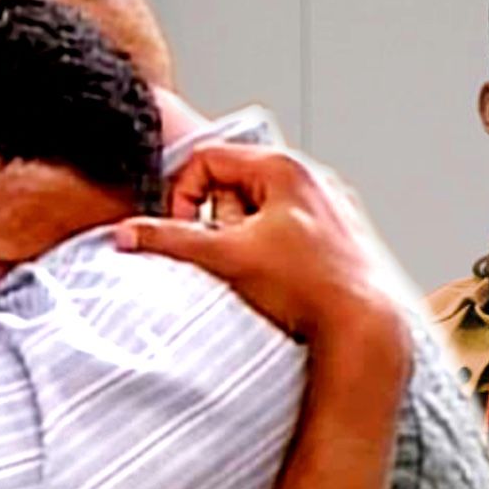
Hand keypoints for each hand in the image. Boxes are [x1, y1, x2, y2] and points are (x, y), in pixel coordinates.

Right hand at [113, 144, 400, 342]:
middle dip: (218, 225)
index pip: (207, 159)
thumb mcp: (226, 258)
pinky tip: (278, 286)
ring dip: (243, 244)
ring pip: (258, 217)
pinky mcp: (335, 242)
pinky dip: (270, 259)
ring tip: (257, 275)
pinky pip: (284, 240)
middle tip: (226, 258)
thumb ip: (170, 241)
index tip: (183, 233)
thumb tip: (126, 235)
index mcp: (284, 169)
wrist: (362, 329)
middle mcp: (310, 181)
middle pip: (233, 188)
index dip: (183, 195)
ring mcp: (326, 211)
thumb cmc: (308, 287)